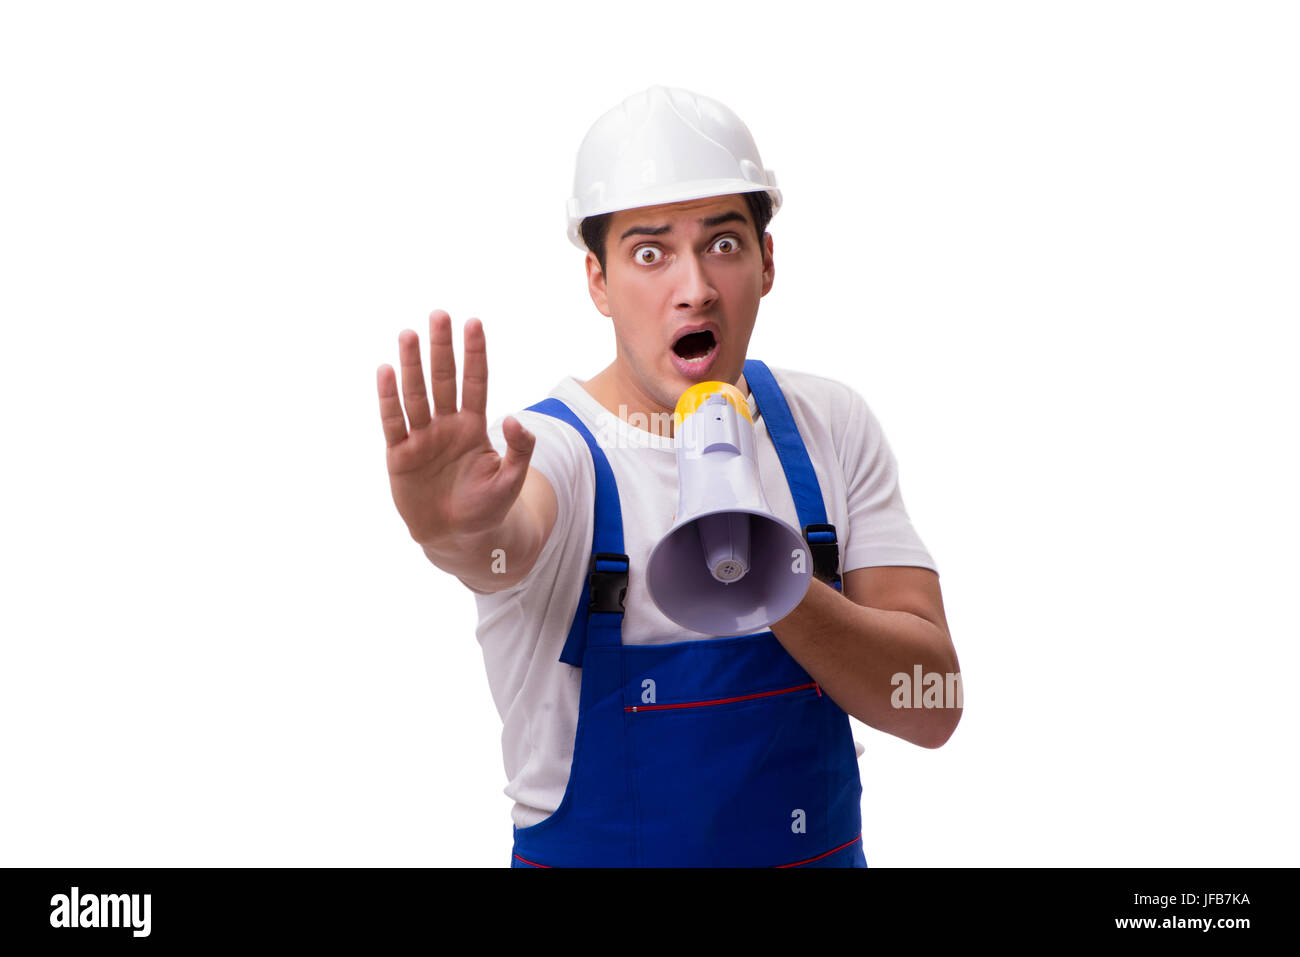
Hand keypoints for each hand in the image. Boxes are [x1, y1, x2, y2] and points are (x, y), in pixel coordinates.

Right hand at [377, 310, 535, 548]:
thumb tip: (515, 419)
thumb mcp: (511, 482)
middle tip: (439, 315)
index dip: (474, 354)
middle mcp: (446, 426)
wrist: (456, 537)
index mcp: (473, 427)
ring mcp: (421, 437)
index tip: (474, 323)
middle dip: (441, 348)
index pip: (475, 382)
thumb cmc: (486, 509)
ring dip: (412, 365)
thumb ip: (520, 450)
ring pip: (416, 394)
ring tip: (408, 335)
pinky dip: (389, 398)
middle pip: (443, 380)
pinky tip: (385, 371)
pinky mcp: (400, 454)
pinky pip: (394, 421)